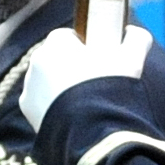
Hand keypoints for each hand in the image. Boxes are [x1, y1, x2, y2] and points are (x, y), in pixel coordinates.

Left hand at [21, 23, 153, 130]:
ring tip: (85, 103)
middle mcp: (36, 62)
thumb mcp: (132, 60)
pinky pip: (42, 104)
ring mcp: (29, 88)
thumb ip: (136, 40)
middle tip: (94, 83)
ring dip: (62, 88)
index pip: (69, 36)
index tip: (99, 59)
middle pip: (56, 59)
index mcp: (55, 43)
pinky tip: (74, 115)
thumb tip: (133, 33)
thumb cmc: (108, 88)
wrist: (89, 131)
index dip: (85, 46)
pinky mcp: (28, 112)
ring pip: (48, 82)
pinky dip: (56, 108)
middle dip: (72, 67)